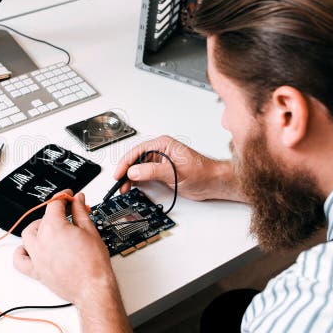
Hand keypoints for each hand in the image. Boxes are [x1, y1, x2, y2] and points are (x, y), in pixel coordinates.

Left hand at [13, 191, 117, 307]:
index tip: (69, 196)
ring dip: (37, 228)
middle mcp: (41, 241)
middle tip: (69, 213)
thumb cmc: (94, 265)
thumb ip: (80, 212)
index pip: (55, 204)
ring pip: (28, 235)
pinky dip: (21, 252)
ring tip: (51, 228)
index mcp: (54, 228)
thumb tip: (77, 200)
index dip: (63, 197)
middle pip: (42, 218)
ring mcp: (37, 257)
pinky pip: (19, 260)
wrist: (93, 288)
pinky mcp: (37, 271)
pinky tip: (30, 248)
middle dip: (55, 213)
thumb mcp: (90, 231)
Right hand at [113, 135, 244, 201]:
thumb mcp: (175, 171)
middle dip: (126, 171)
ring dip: (130, 177)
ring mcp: (160, 162)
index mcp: (163, 144)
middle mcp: (160, 151)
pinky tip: (133, 186)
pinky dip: (137, 181)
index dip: (125, 162)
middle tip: (119, 182)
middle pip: (136, 159)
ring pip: (138, 168)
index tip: (119, 173)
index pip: (137, 151)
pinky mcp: (162, 172)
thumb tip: (134, 171)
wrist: (214, 183)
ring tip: (124, 187)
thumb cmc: (202, 172)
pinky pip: (145, 175)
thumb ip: (153, 171)